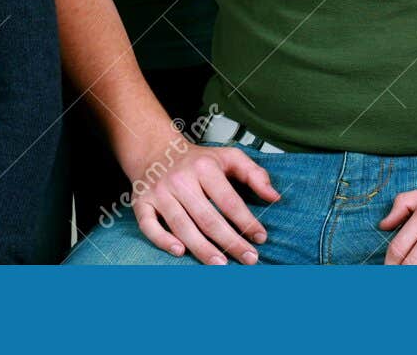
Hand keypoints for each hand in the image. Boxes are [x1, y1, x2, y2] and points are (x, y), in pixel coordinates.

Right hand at [128, 141, 279, 265]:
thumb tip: (274, 197)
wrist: (155, 150)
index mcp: (204, 167)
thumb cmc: (197, 160)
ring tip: (221, 265)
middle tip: (249, 259)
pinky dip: (163, 240)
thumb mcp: (228, 157)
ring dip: (202, 248)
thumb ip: (254, 174)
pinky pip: (149, 226)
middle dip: (230, 241)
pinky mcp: (141, 202)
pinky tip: (180, 252)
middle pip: (207, 217)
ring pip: (182, 225)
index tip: (261, 238)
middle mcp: (181, 180)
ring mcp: (160, 192)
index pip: (229, 200)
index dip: (246, 221)